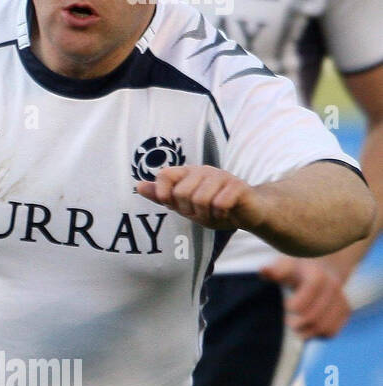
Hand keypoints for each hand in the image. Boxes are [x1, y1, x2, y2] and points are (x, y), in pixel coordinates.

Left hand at [135, 165, 262, 230]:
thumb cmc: (214, 208)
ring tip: (214, 213)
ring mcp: (221, 175)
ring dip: (206, 214)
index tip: (173, 205)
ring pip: (200, 199)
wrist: (248, 213)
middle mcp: (203, 170)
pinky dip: (220, 214)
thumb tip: (137, 186)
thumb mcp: (184, 205)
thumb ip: (162, 195)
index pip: (164, 175)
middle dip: (189, 210)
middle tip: (201, 212)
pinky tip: (226, 212)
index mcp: (187, 173)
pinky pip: (219, 203)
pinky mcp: (238, 185)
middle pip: (181, 192)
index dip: (164, 194)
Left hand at [260, 256, 352, 339]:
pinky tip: (307, 328)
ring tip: (295, 327)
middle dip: (298, 323)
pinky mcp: (345, 311)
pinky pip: (332, 331)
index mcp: (317, 275)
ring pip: (325, 327)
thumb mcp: (284, 265)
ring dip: (308, 332)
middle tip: (288, 323)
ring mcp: (341, 299)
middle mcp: (332, 287)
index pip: (310, 295)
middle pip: (314, 317)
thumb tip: (264, 271)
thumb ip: (275, 271)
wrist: (321, 265)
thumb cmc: (295, 268)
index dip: (296, 305)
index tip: (287, 306)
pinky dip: (318, 334)